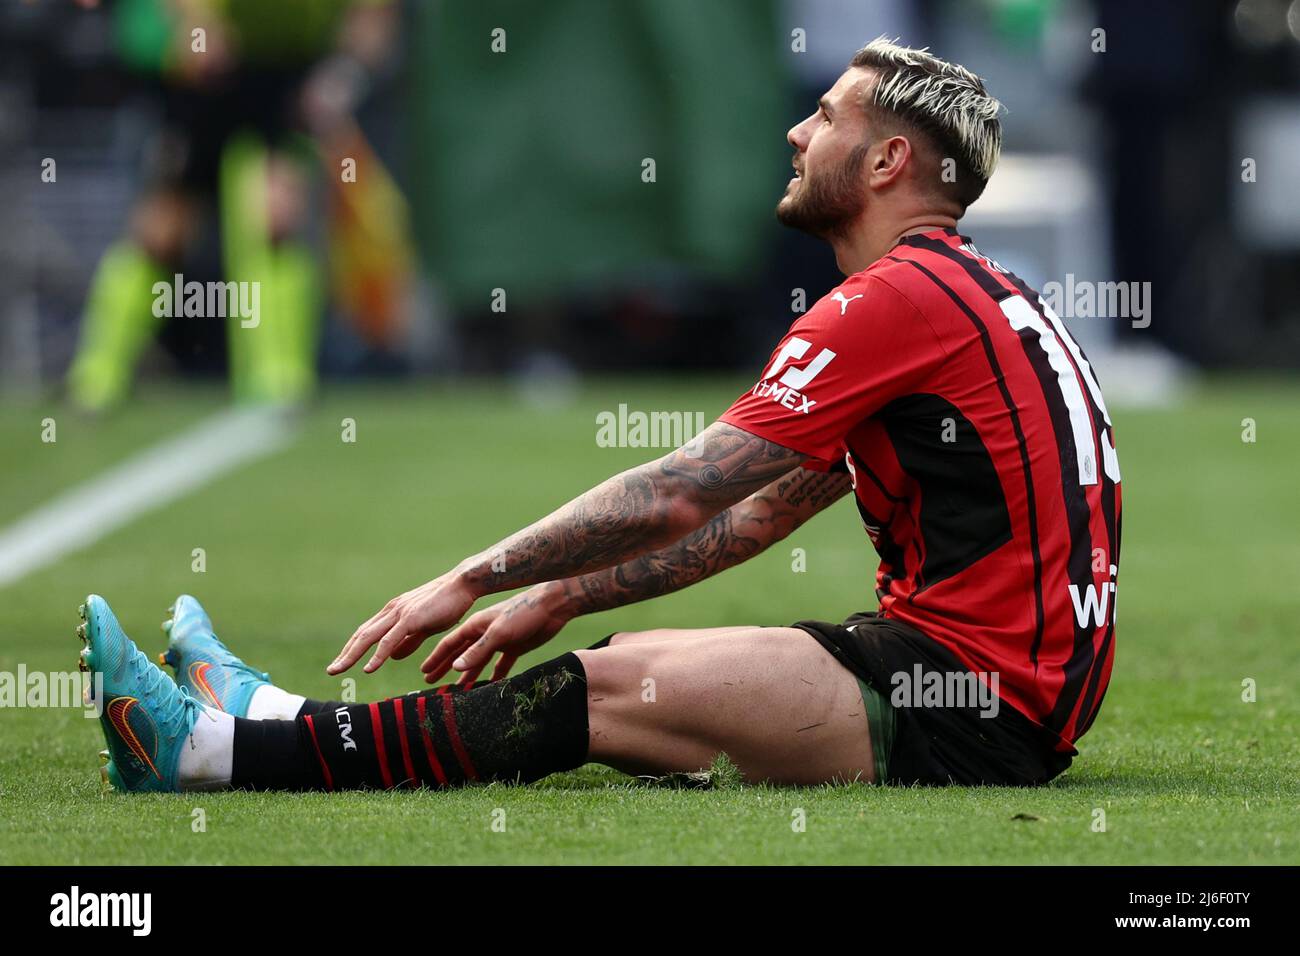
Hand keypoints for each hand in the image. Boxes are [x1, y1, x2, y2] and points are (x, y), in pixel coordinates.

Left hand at [329, 571, 477, 675]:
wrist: (463, 586)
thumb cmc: (447, 604)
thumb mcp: (424, 627)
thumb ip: (409, 641)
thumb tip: (392, 656)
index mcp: (394, 612)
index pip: (367, 632)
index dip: (353, 647)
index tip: (343, 662)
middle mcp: (392, 611)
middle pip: (362, 634)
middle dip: (345, 653)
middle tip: (332, 670)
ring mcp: (400, 613)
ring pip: (369, 637)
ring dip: (351, 654)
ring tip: (338, 669)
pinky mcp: (411, 618)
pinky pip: (389, 640)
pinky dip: (377, 655)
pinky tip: (369, 668)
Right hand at [418, 583, 572, 685]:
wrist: (552, 606)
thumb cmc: (522, 613)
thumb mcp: (498, 633)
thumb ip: (477, 650)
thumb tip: (454, 667)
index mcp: (475, 626)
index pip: (450, 644)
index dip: (436, 658)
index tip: (424, 671)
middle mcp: (485, 634)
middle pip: (461, 654)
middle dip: (446, 667)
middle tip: (431, 682)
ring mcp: (499, 641)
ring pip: (479, 661)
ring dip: (468, 674)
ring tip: (457, 689)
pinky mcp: (515, 647)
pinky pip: (500, 665)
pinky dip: (493, 676)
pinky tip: (488, 686)